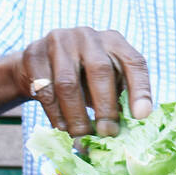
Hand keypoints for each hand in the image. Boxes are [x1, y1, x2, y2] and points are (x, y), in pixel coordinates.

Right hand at [17, 27, 152, 136]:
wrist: (40, 66)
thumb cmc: (83, 78)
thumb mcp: (107, 82)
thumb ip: (121, 98)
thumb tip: (134, 128)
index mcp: (114, 41)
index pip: (133, 62)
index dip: (140, 90)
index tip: (141, 117)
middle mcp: (87, 36)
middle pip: (99, 70)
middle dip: (105, 107)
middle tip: (107, 134)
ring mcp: (58, 41)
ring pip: (68, 83)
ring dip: (76, 116)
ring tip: (82, 138)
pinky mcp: (34, 53)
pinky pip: (44, 87)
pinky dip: (54, 113)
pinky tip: (61, 128)